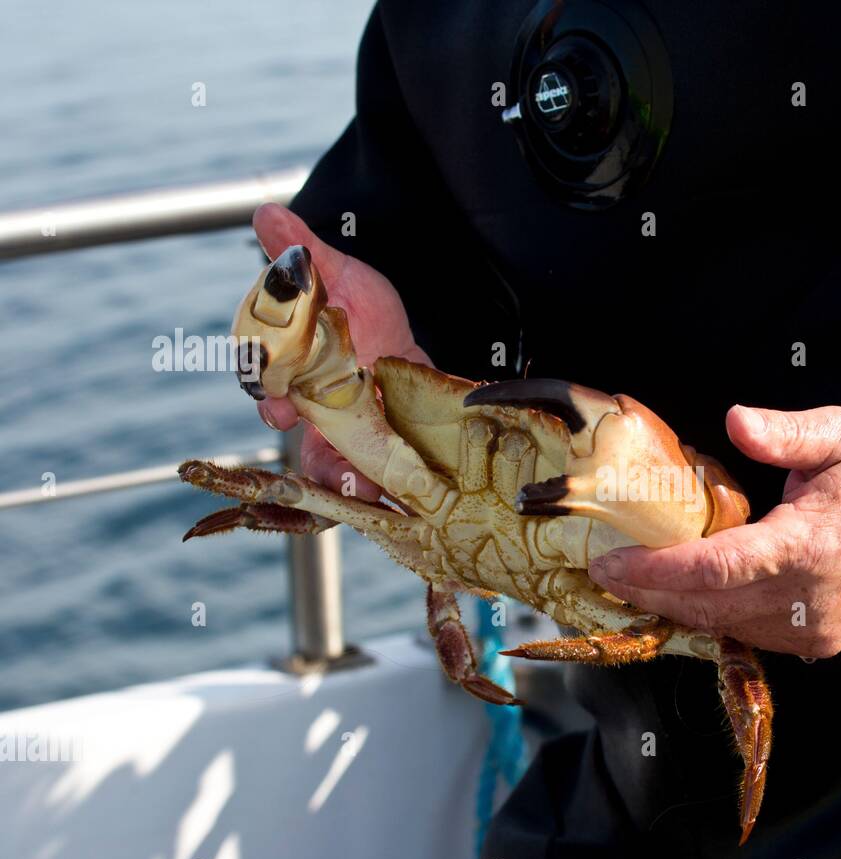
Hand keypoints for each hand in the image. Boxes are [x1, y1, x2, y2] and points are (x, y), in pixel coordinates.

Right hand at [251, 203, 427, 501]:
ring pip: (323, 462)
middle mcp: (304, 404)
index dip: (268, 391)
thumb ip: (302, 251)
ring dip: (334, 474)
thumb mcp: (338, 274)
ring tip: (353, 484)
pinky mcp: (369, 452)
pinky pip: (363, 478)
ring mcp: (336, 432)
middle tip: (324, 448)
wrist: (405, 341)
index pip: (264, 381)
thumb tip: (267, 212)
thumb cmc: (363, 309)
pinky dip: (369, 489)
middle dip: (300, 437)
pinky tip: (383, 494)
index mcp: (287, 364)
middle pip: (292, 430)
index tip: (278, 397)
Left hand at [587, 406, 840, 657]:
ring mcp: (815, 629)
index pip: (717, 569)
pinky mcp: (819, 641)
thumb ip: (786, 432)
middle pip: (710, 606)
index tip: (611, 563)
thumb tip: (735, 421)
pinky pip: (749, 634)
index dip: (657, 571)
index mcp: (811, 546)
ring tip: (635, 581)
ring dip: (677, 607)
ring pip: (726, 627)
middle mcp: (810, 599)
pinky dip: (712, 615)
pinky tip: (683, 594)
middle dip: (652, 592)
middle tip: (606, 572)